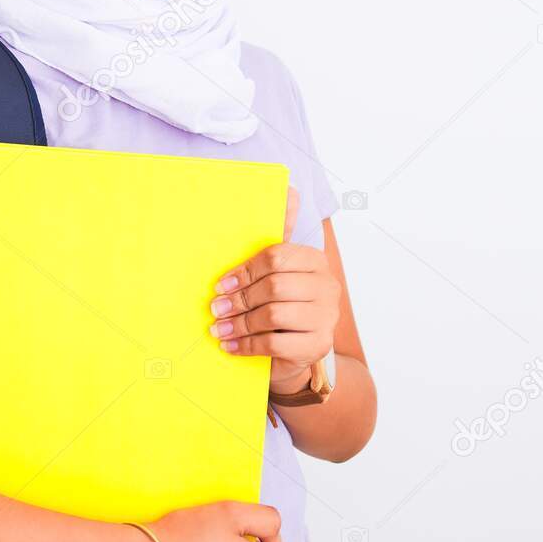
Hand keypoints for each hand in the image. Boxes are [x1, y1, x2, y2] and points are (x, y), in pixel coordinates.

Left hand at [209, 186, 340, 394]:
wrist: (298, 351)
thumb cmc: (282, 304)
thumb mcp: (279, 269)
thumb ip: (281, 233)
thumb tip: (289, 190)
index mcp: (315, 261)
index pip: (276, 256)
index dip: (244, 270)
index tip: (221, 284)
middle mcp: (327, 287)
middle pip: (274, 286)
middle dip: (239, 299)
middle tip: (215, 308)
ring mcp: (326, 318)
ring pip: (274, 315)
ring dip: (240, 324)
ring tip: (219, 329)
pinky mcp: (317, 345)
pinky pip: (276, 343)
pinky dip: (248, 345)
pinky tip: (231, 346)